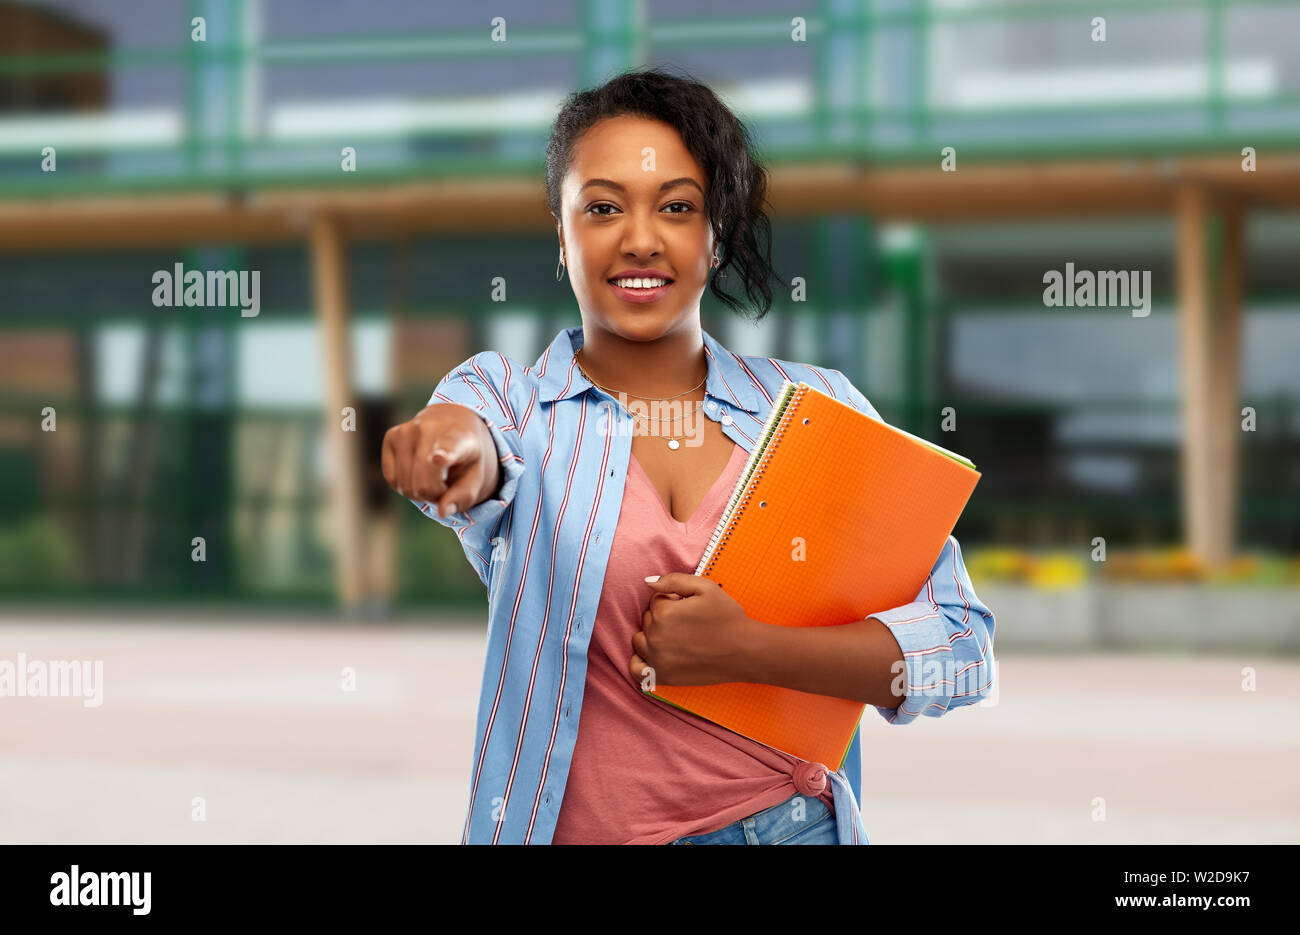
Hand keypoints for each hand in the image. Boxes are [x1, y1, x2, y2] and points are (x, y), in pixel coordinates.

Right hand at [381, 403, 498, 517]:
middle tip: (445, 485)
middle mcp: (431, 429)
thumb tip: (442, 512)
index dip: (443, 456)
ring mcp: (408, 430)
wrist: (451, 423)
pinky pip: (392, 479)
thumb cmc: (465, 457)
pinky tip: (416, 472)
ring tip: (432, 476)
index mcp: (460, 438)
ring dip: (419, 492)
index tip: (439, 458)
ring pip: (405, 485)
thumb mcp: (475, 477)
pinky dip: (404, 485)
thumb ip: (463, 497)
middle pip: (423, 484)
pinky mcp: (391, 436)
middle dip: (434, 495)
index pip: (450, 449)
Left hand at [631, 573, 755, 687]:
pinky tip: (655, 655)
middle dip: (663, 618)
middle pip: (647, 619)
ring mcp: (657, 659)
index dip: (673, 601)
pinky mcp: (663, 676)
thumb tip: (647, 582)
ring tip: (677, 639)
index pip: (656, 600)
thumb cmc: (727, 618)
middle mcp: (656, 636)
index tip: (690, 609)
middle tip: (688, 624)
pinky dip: (640, 662)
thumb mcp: (705, 587)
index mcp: (664, 613)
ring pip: (640, 640)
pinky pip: (636, 669)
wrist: (744, 651)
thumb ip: (673, 580)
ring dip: (653, 637)